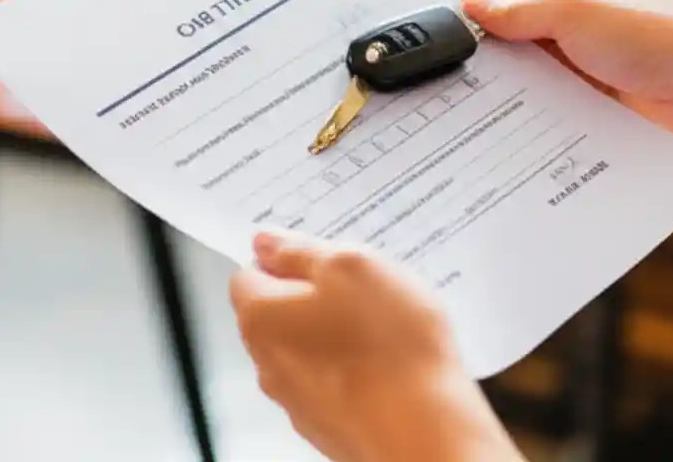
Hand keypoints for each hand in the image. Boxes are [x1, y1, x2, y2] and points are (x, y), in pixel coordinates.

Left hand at [230, 231, 520, 461]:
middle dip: (316, 296)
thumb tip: (268, 242)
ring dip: (337, 333)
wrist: (422, 431)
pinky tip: (389, 364)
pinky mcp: (326, 423)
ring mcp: (296, 398)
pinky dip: (353, 368)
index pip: (250, 272)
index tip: (324, 257)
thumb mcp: (350, 266)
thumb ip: (300, 251)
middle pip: (280, 311)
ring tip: (385, 328)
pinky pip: (334, 380)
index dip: (287, 258)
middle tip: (364, 289)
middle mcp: (267, 361)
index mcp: (261, 316)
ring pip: (308, 347)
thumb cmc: (388, 346)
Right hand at [460, 0, 672, 140]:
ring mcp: (592, 49)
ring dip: (516, 77)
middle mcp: (584, 7)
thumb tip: (471, 2)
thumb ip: (517, 11)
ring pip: (536, 61)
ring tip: (479, 95)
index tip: (452, 23)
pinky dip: (536, 101)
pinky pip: (555, 92)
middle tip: (460, 65)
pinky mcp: (599, 87)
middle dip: (495, 43)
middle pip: (521, 22)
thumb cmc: (653, 34)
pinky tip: (513, 116)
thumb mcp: (572, 12)